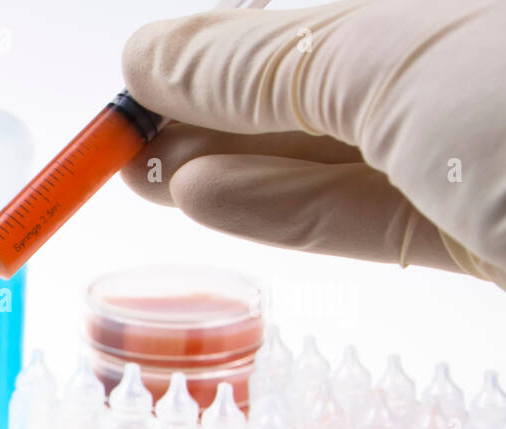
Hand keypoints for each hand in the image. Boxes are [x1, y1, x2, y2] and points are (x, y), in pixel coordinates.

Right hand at [120, 0, 505, 289]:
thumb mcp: (395, 60)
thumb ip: (269, 63)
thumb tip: (155, 57)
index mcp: (458, 6)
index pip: (306, 23)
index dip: (214, 49)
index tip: (136, 78)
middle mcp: (465, 73)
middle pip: (314, 89)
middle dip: (210, 115)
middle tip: (125, 143)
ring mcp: (471, 158)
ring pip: (332, 158)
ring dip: (229, 168)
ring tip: (147, 178)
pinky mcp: (478, 238)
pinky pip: (363, 218)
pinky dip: (280, 212)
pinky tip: (203, 200)